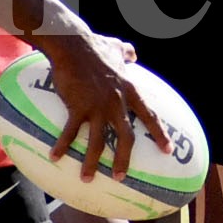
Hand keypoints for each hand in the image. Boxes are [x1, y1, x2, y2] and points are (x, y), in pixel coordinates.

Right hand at [34, 27, 164, 184]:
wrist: (73, 43)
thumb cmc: (94, 45)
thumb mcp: (116, 47)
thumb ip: (127, 52)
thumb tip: (134, 53)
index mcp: (129, 91)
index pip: (149, 116)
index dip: (159, 134)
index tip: (167, 151)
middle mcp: (117, 102)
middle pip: (126, 137)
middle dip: (124, 159)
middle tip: (121, 176)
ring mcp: (98, 107)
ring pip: (97, 142)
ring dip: (92, 162)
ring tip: (87, 178)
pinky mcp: (77, 106)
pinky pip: (69, 132)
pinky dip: (62, 146)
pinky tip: (55, 158)